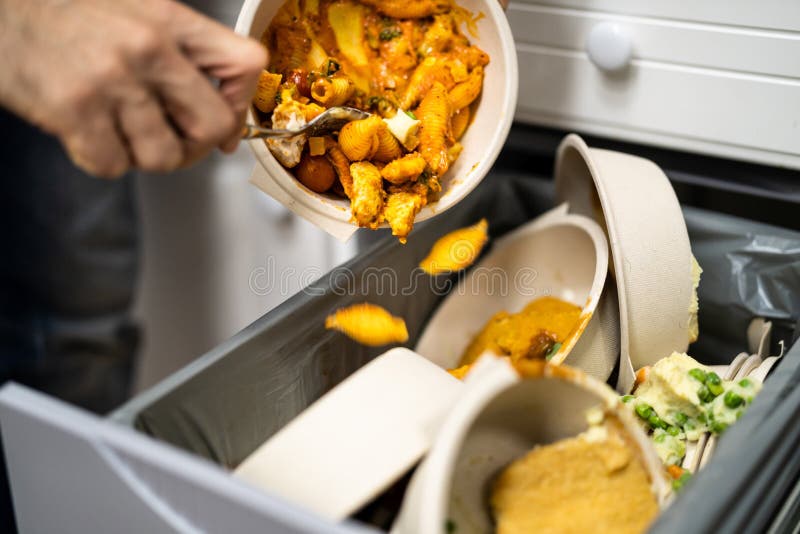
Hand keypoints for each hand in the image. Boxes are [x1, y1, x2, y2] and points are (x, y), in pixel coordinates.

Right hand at [0, 0, 265, 176]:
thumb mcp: (140, 14)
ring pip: (164, 156)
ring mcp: (111, 81)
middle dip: (197, 144)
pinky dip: (103, 159)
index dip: (240, 103)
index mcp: (169, 21)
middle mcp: (147, 48)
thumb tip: (226, 132)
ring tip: (122, 130)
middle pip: (213, 125)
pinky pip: (114, 165)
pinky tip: (89, 132)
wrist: (0, 16)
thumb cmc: (70, 17)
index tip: (225, 120)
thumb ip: (189, 59)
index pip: (245, 63)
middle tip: (174, 138)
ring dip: (145, 155)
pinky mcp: (75, 111)